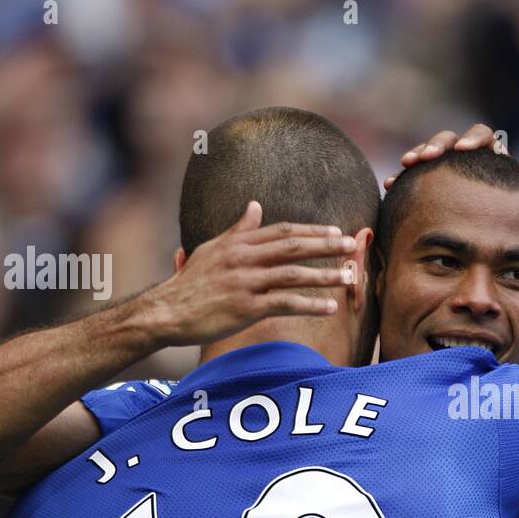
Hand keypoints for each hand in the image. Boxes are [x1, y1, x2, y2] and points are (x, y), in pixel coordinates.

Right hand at [139, 201, 357, 347]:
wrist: (166, 312)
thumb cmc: (191, 283)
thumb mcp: (212, 249)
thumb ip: (238, 230)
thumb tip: (255, 205)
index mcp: (238, 243)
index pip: (282, 231)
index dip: (311, 231)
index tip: (335, 231)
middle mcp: (243, 258)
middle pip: (292, 247)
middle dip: (325, 245)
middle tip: (351, 245)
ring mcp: (244, 282)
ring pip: (292, 274)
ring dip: (324, 275)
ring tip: (348, 276)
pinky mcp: (245, 307)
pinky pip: (284, 303)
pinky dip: (310, 305)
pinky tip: (330, 308)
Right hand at [384, 124, 518, 198]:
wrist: (510, 238)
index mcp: (493, 154)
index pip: (482, 136)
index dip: (472, 140)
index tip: (463, 150)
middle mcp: (467, 159)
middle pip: (449, 139)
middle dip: (437, 144)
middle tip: (428, 157)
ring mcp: (447, 172)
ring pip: (430, 154)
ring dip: (418, 155)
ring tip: (407, 165)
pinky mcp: (432, 185)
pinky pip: (415, 178)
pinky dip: (404, 178)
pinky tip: (392, 186)